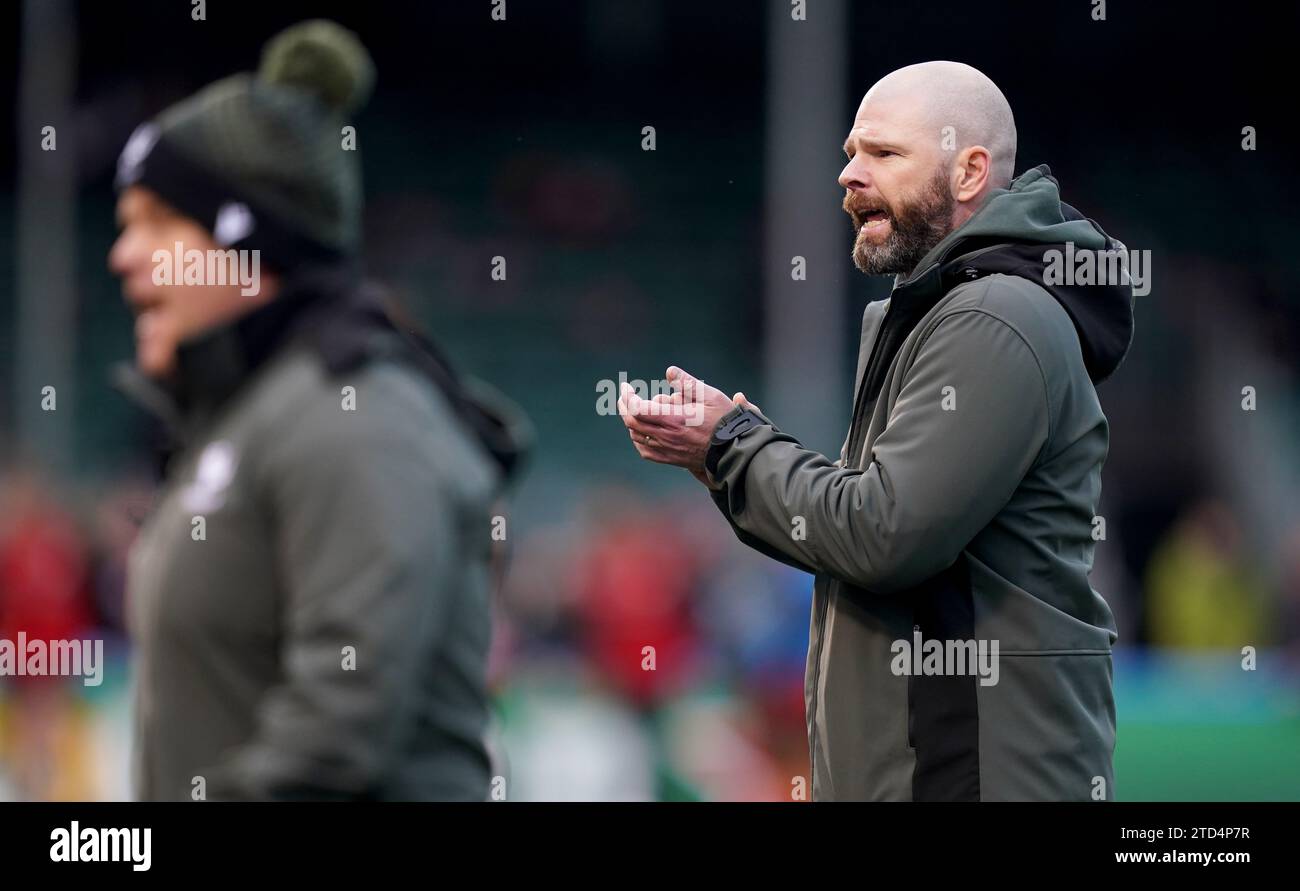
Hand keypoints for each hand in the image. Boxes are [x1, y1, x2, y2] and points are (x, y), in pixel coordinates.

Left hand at [618, 366, 741, 481]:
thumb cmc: (724, 421)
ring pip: (636, 436)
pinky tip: (641, 431)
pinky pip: (645, 451)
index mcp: (674, 419)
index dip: (627, 396)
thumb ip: (688, 383)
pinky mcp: (670, 458)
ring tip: (635, 409)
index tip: (626, 387)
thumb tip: (669, 371)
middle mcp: (666, 436)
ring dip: (630, 421)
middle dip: (624, 406)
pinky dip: (637, 439)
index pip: (637, 409)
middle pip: (632, 422)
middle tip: (625, 395)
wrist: (732, 450)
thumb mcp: (710, 396)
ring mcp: (667, 449)